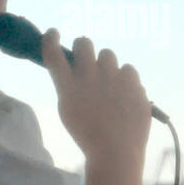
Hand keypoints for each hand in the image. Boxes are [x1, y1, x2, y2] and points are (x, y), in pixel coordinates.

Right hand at [41, 29, 151, 160]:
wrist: (116, 151)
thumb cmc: (88, 135)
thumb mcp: (69, 110)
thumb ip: (69, 87)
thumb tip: (74, 69)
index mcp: (68, 87)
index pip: (54, 53)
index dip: (50, 40)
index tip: (53, 33)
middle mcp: (88, 77)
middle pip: (84, 43)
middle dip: (83, 46)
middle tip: (85, 56)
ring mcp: (113, 78)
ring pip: (108, 54)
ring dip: (105, 62)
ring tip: (108, 80)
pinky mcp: (133, 83)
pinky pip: (128, 69)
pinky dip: (124, 77)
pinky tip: (124, 92)